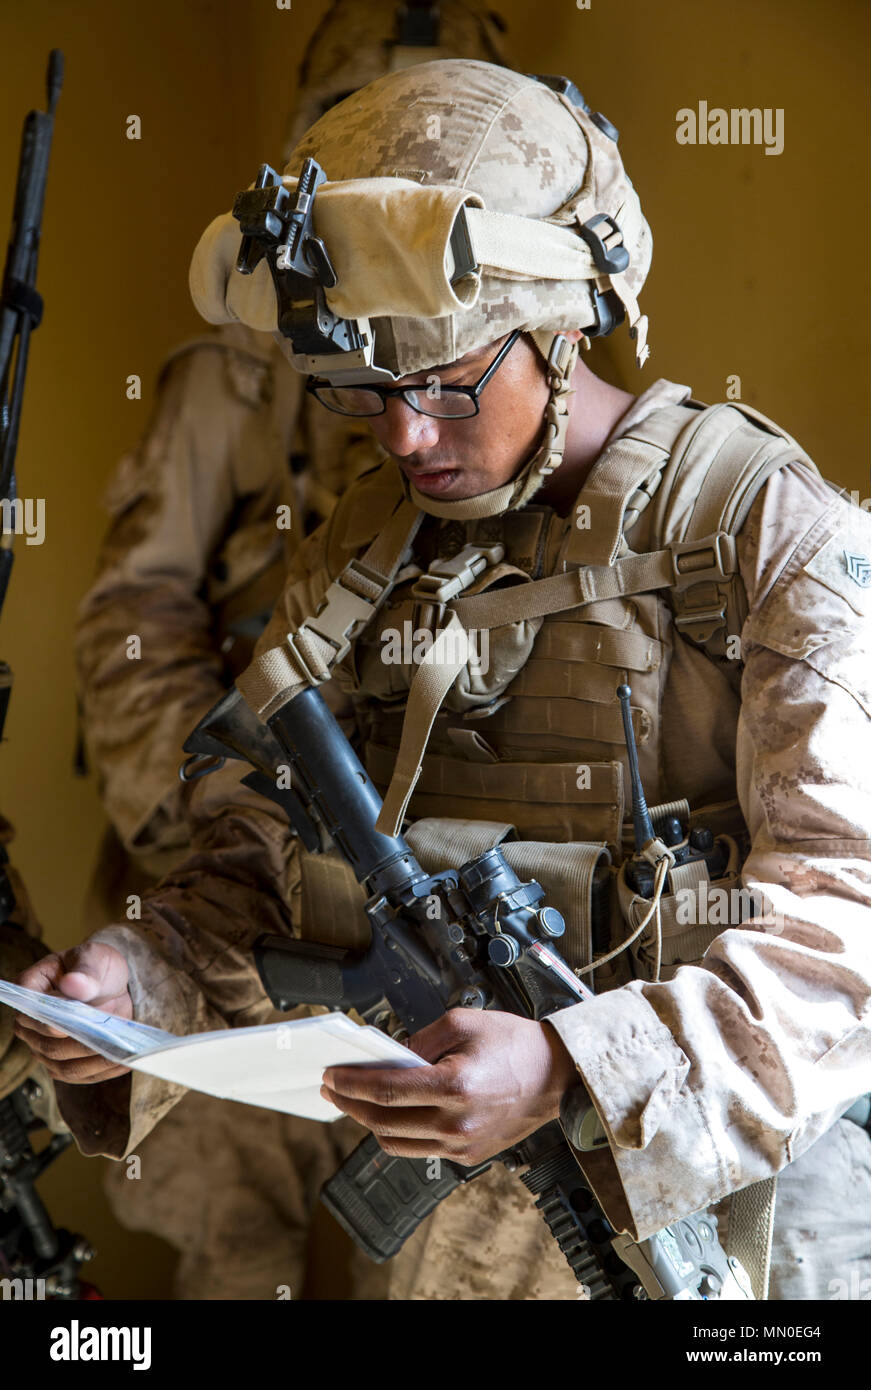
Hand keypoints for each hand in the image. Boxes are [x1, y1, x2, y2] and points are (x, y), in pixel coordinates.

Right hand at [12, 942, 132, 1083]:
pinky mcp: (64, 1061)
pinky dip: (102, 1071)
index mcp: (31, 988)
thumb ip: (85, 972)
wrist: (110, 983)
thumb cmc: (96, 966)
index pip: (30, 1011)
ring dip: (94, 1062)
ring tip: (120, 1052)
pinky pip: (80, 1075)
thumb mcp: (95, 958)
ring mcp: (45, 1045)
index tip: (65, 1028)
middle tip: (109, 1038)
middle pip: (49, 1045)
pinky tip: (123, 1062)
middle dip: (80, 1044)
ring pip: (65, 1066)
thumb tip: (72, 983)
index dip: (46, 1023)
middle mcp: (32, 1021)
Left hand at [321, 1008, 577, 1165]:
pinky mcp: (468, 1155)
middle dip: (351, 1104)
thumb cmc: (516, 1045)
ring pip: (397, 1142)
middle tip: (333, 1088)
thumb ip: (421, 1038)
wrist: (556, 1075)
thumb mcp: (463, 1022)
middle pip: (385, 1121)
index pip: (387, 1090)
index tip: (332, 1075)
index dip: (352, 1084)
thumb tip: (390, 1055)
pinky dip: (398, 1133)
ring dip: (369, 1123)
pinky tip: (389, 1115)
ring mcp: (462, 1144)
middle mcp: (457, 1122)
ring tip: (355, 1102)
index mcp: (455, 1086)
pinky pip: (420, 1149)